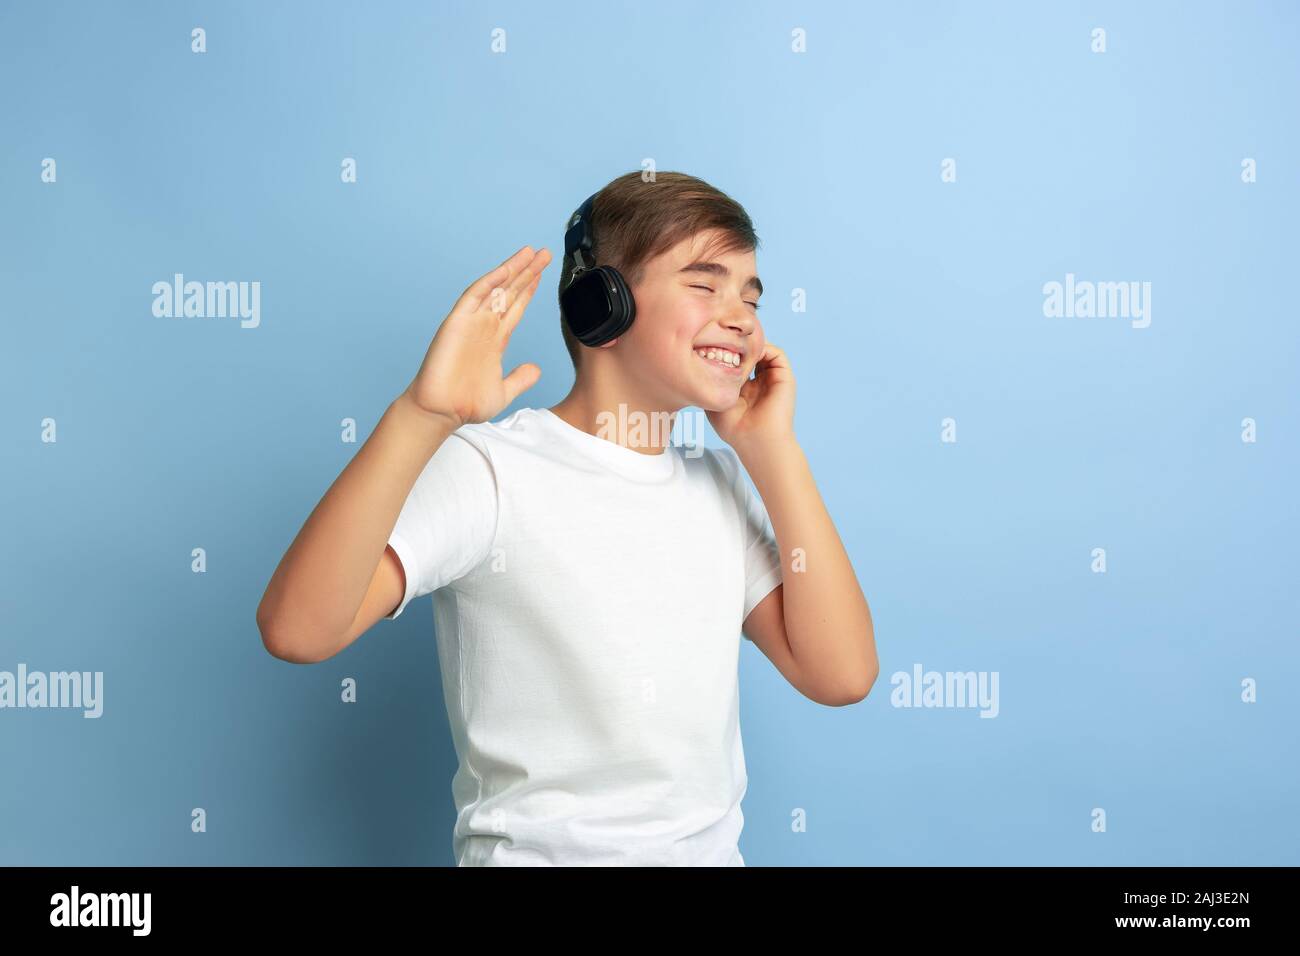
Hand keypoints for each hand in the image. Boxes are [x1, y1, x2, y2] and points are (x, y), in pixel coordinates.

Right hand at [402, 246, 552, 429]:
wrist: (442, 412)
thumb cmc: (466, 403)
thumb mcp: (504, 392)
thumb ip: (520, 379)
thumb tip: (535, 370)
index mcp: (495, 340)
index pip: (515, 307)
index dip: (529, 290)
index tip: (542, 273)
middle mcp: (484, 327)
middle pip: (510, 293)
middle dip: (527, 273)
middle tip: (545, 254)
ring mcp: (471, 323)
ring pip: (495, 289)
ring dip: (512, 270)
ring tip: (530, 253)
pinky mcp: (457, 323)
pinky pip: (474, 297)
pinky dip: (490, 282)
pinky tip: (505, 269)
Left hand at [705, 342, 795, 453]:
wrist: (756, 440)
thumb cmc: (734, 427)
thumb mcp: (718, 398)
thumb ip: (717, 378)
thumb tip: (714, 355)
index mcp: (746, 388)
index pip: (738, 362)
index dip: (728, 352)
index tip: (714, 347)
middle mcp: (761, 381)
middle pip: (751, 353)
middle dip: (738, 345)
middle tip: (724, 341)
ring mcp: (773, 378)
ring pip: (763, 350)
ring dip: (750, 346)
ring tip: (735, 348)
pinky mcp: (785, 377)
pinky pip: (776, 353)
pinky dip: (763, 348)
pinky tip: (747, 356)